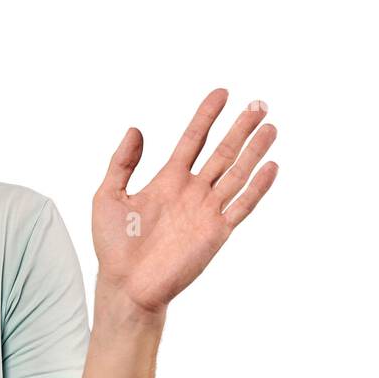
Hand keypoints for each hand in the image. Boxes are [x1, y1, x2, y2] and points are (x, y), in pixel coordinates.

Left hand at [91, 88, 277, 314]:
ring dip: (254, 150)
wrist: (126, 285)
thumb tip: (136, 129)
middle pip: (222, 152)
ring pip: (236, 173)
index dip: (206, 116)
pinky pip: (242, 206)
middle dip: (239, 128)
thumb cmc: (114, 246)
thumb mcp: (108, 196)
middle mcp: (191, 192)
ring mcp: (206, 211)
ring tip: (270, 127)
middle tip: (259, 104)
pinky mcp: (216, 232)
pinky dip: (257, 187)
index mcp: (167, 180)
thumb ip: (122, 162)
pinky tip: (270, 166)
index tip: (221, 93)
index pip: (192, 140)